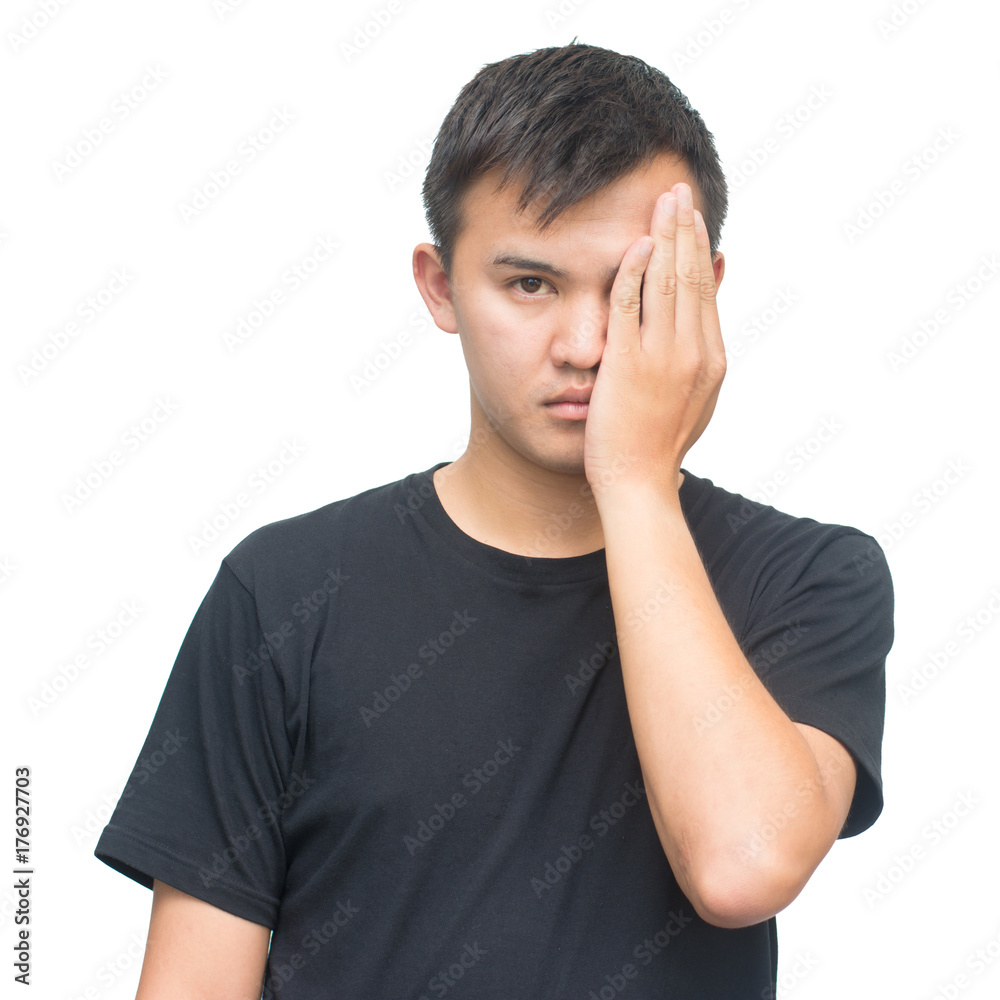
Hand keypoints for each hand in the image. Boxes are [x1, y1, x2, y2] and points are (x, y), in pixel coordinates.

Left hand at [583, 182, 724, 500]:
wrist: (639, 483)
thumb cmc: (657, 444)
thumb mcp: (694, 397)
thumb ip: (700, 354)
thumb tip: (703, 328)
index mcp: (711, 358)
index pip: (705, 290)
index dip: (698, 249)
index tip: (693, 217)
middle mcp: (694, 352)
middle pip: (691, 276)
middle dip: (685, 228)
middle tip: (679, 189)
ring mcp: (662, 357)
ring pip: (667, 282)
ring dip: (665, 235)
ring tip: (663, 200)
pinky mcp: (628, 364)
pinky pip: (630, 306)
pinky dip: (635, 270)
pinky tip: (635, 243)